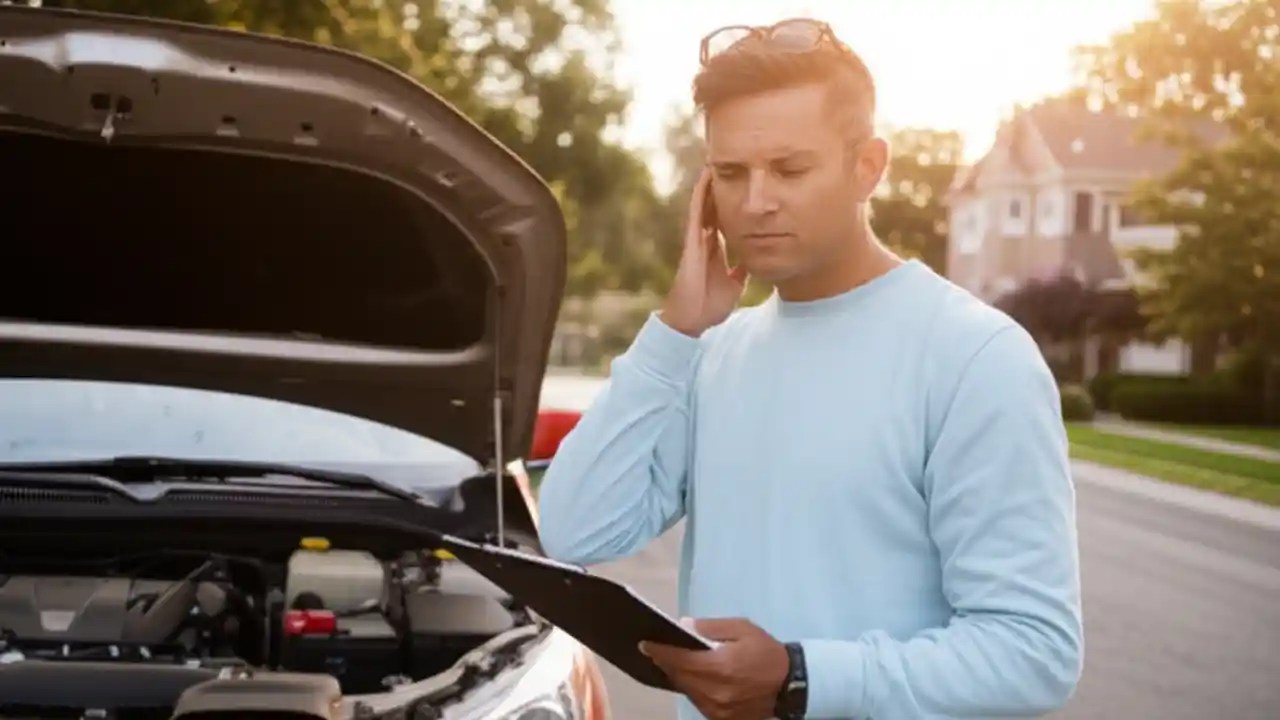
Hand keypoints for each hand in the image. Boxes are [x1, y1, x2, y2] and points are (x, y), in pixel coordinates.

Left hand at [640, 617, 788, 719]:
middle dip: (666, 662)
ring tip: (671, 661)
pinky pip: (698, 701)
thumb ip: (711, 627)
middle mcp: (715, 692)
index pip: (679, 660)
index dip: (659, 651)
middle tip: (654, 649)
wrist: (790, 684)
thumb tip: (684, 625)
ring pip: (687, 690)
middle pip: (679, 676)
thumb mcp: (741, 629)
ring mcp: (717, 709)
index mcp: (720, 667)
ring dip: (679, 675)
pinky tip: (691, 676)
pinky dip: (692, 688)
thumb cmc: (765, 652)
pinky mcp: (721, 719)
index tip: (644, 644)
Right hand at [659, 168, 748, 337]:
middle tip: (732, 162)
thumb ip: (740, 270)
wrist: (692, 320)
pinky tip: (707, 176)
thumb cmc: (710, 306)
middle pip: (714, 205)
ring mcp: (696, 239)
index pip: (724, 219)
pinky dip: (701, 194)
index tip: (742, 183)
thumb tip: (751, 262)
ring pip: (704, 204)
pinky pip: (697, 212)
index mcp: (714, 249)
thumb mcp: (733, 284)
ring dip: (710, 183)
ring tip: (717, 159)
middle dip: (722, 186)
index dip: (732, 201)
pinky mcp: (691, 241)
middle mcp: (704, 240)